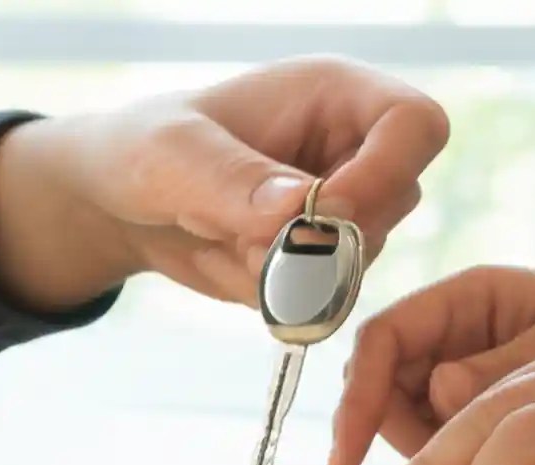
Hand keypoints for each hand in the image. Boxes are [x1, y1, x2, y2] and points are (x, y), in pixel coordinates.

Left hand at [0, 56, 449, 311]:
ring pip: (360, 260)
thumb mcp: (169, 156)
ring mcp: (342, 210)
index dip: (386, 172)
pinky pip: (323, 299)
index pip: (416, 125)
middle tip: (244, 237)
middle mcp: (350, 150)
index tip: (321, 212)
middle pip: (396, 202)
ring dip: (286, 270)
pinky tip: (224, 258)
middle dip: (321, 237)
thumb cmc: (140, 151)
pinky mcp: (321, 262)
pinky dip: (271, 297)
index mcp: (334, 95)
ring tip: (217, 237)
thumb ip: (232, 180)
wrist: (118, 205)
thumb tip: (301, 210)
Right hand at [329, 266, 534, 464]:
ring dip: (418, 445)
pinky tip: (480, 464)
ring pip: (398, 411)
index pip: (384, 336)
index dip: (358, 393)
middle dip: (387, 428)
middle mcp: (449, 326)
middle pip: (380, 378)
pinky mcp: (464, 399)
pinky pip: (429, 430)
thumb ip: (500, 370)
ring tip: (475, 463)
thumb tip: (437, 389)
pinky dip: (441, 453)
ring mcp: (453, 363)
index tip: (347, 453)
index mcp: (468, 295)